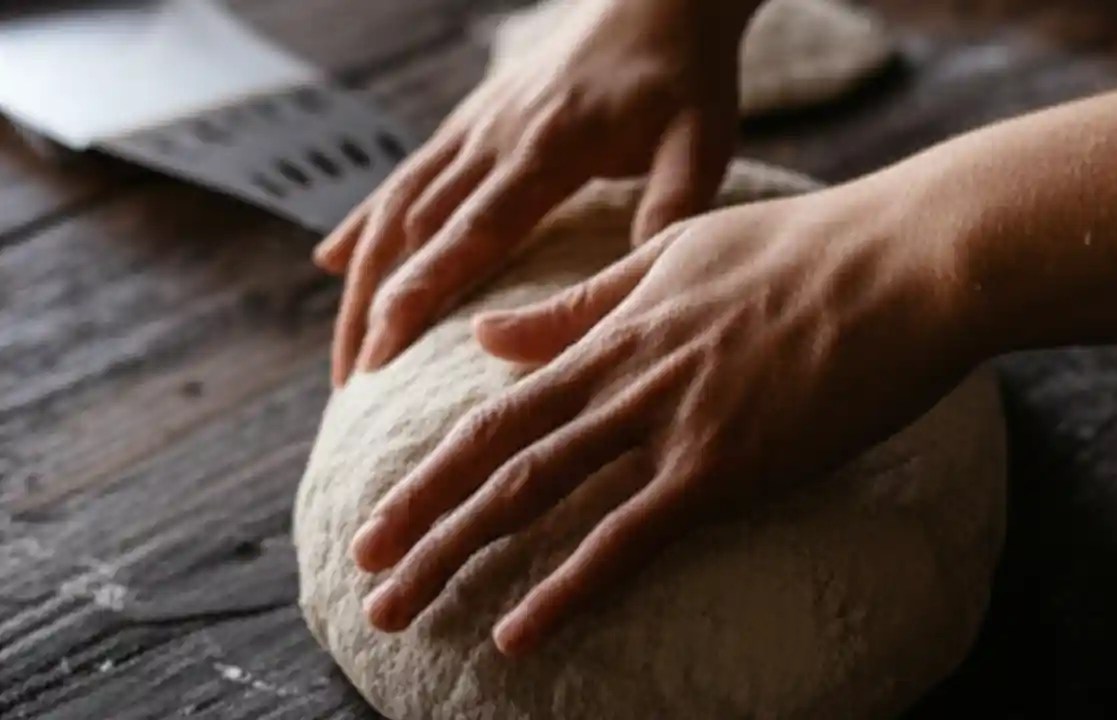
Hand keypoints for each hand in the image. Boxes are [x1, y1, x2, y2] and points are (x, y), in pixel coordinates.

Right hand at [315, 0, 755, 385]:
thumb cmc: (683, 76)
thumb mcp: (700, 139)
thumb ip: (673, 205)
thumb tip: (640, 282)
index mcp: (548, 148)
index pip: (471, 231)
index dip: (421, 293)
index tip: (386, 355)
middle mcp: (493, 137)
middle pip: (414, 229)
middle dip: (377, 308)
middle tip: (355, 383)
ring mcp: (473, 127)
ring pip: (395, 207)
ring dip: (361, 280)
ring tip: (347, 350)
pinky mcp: (469, 122)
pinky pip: (404, 176)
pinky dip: (364, 221)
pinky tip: (334, 261)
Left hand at [347, 172, 980, 654]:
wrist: (908, 260)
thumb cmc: (809, 252)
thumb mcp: (678, 255)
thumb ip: (583, 301)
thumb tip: (493, 335)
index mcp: (613, 330)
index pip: (497, 408)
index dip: (429, 465)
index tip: (382, 510)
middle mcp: (623, 380)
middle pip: (496, 459)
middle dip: (418, 521)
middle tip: (363, 578)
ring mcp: (669, 422)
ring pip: (539, 496)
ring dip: (460, 557)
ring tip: (399, 609)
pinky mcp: (726, 465)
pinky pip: (629, 538)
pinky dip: (568, 590)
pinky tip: (519, 637)